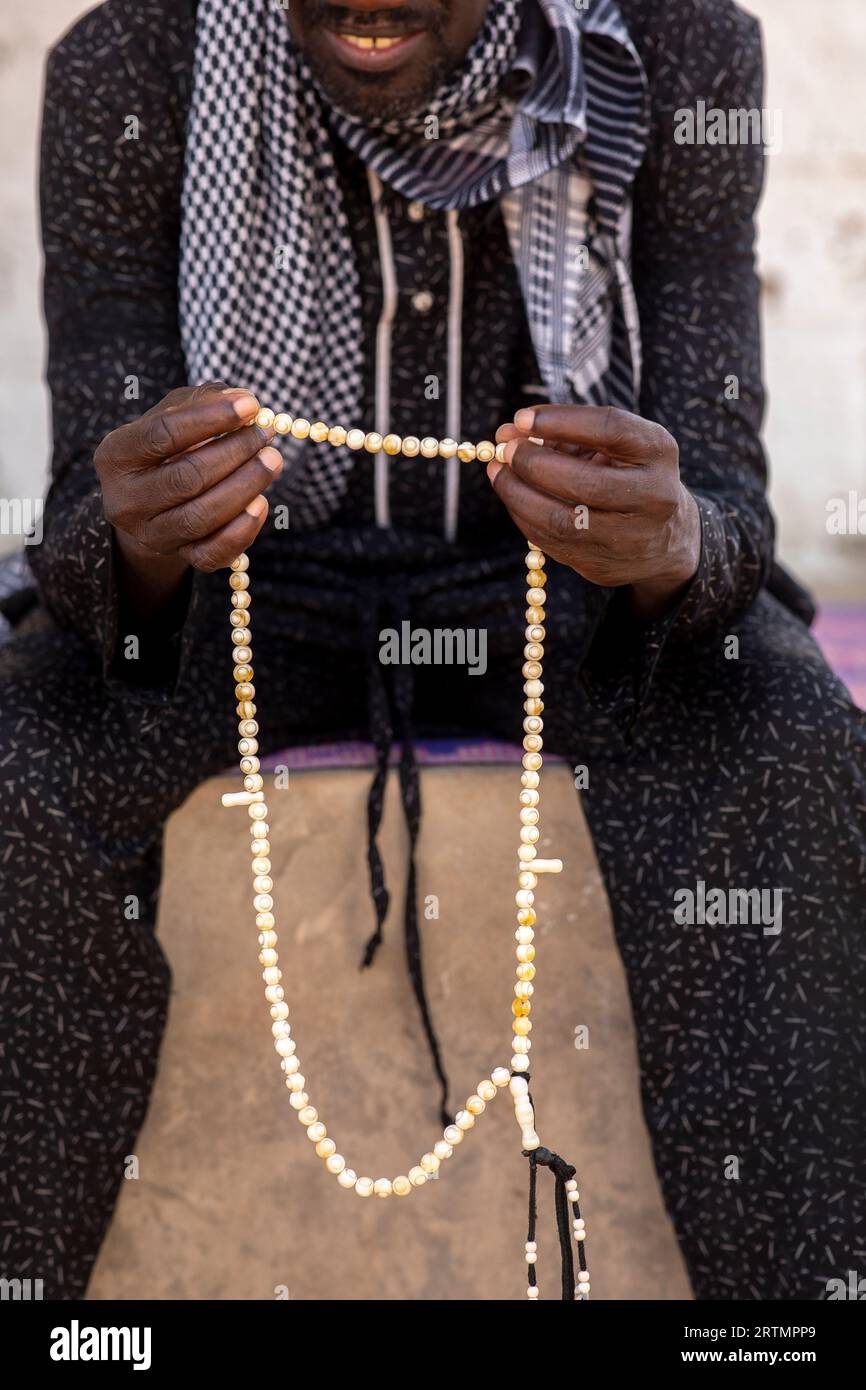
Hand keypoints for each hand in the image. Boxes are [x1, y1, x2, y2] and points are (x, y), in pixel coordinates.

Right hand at [95, 382, 280, 617]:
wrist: (153, 502)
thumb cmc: (167, 449)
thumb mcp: (173, 415)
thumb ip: (202, 400)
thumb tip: (242, 399)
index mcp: (115, 456)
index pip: (163, 435)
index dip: (210, 418)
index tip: (250, 405)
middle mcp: (125, 500)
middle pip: (186, 477)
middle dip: (234, 453)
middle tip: (265, 435)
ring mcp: (150, 534)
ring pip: (202, 516)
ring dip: (246, 486)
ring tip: (272, 460)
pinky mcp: (179, 557)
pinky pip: (213, 552)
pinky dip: (242, 529)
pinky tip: (261, 502)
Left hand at [490, 405, 700, 619]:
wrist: (665, 536)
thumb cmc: (630, 474)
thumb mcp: (615, 444)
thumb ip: (567, 434)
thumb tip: (508, 433)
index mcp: (658, 452)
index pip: (610, 428)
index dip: (561, 421)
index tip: (522, 417)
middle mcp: (653, 496)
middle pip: (585, 482)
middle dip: (534, 464)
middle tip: (506, 451)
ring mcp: (629, 537)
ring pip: (562, 520)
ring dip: (518, 494)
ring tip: (499, 472)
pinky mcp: (604, 565)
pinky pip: (552, 542)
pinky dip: (523, 516)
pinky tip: (513, 497)